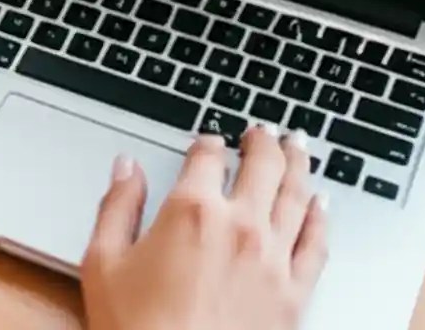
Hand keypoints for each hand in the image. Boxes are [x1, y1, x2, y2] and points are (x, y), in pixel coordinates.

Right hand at [81, 127, 328, 329]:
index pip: (207, 157)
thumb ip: (117, 206)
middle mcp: (240, 225)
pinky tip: (322, 203)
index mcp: (190, 210)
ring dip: (298, 164)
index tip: (208, 141)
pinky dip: (322, 216)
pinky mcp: (295, 293)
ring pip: (297, 195)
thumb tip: (125, 168)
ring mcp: (274, 258)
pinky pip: (317, 243)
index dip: (208, 142)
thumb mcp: (103, 263)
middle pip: (263, 164)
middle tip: (262, 131)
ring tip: (297, 147)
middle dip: (263, 141)